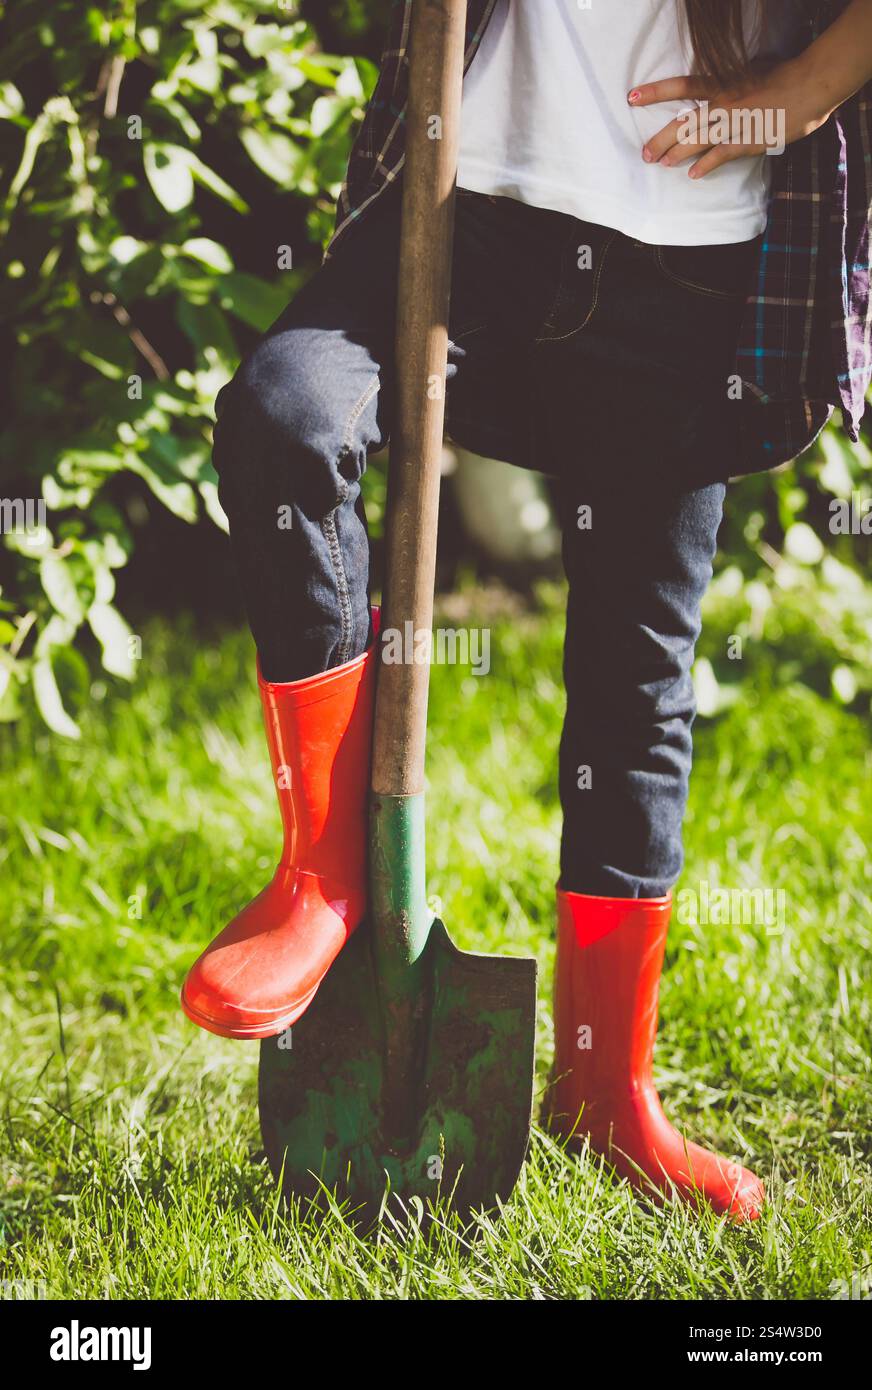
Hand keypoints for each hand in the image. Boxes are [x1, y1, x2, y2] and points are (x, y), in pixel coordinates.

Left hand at [627, 60, 833, 178]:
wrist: (810, 84)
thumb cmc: (784, 73)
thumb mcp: (751, 68)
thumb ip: (732, 77)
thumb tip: (722, 80)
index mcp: (722, 82)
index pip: (682, 86)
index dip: (656, 91)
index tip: (632, 97)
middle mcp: (724, 103)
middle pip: (684, 122)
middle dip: (661, 139)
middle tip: (645, 153)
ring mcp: (736, 122)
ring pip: (698, 141)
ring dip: (676, 154)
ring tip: (661, 164)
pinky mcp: (750, 139)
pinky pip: (723, 155)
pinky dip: (707, 165)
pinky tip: (693, 174)